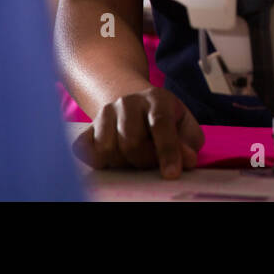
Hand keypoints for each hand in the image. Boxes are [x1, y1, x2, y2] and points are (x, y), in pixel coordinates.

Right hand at [72, 87, 203, 179]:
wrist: (134, 103)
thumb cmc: (163, 121)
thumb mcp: (184, 126)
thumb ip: (189, 143)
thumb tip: (188, 160)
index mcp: (157, 99)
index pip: (161, 124)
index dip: (167, 151)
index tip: (172, 174)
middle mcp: (128, 102)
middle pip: (131, 142)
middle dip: (144, 161)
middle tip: (150, 163)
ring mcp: (105, 113)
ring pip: (107, 148)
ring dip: (121, 162)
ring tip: (132, 157)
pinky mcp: (87, 127)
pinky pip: (84, 150)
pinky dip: (96, 160)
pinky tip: (111, 157)